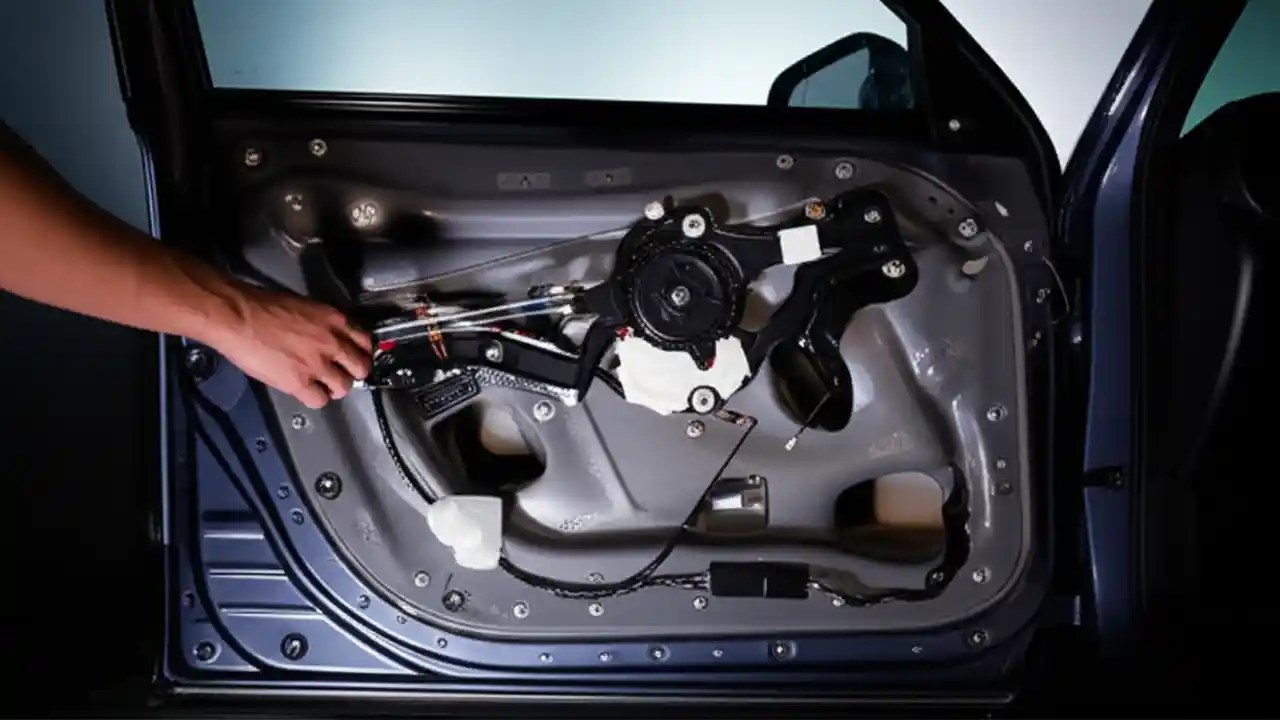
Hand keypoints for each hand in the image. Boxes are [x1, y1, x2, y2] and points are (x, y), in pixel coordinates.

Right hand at [206, 285, 371, 408]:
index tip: (354, 357)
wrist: (240, 318)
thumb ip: (323, 324)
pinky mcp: (300, 382)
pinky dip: (315, 399)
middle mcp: (332, 343)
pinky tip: (306, 392)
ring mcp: (318, 365)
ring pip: (344, 387)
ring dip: (335, 388)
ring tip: (323, 385)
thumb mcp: (305, 307)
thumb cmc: (263, 307)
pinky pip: (320, 400)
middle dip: (353, 373)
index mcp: (334, 321)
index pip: (365, 341)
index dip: (361, 352)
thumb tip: (328, 337)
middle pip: (361, 367)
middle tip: (342, 374)